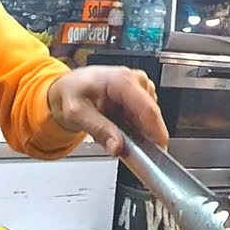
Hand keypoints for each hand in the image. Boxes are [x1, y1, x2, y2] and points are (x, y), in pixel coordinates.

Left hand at [48, 66, 167, 156]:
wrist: (70, 87)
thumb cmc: (73, 93)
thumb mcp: (78, 114)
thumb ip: (99, 130)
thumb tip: (117, 147)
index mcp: (121, 80)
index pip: (148, 109)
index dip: (156, 132)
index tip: (159, 150)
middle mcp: (135, 79)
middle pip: (150, 115)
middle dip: (138, 135)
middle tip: (118, 144)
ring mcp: (141, 86)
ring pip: (147, 119)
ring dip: (133, 130)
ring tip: (109, 127)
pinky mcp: (142, 94)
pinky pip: (144, 118)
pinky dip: (132, 126)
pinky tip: (116, 123)